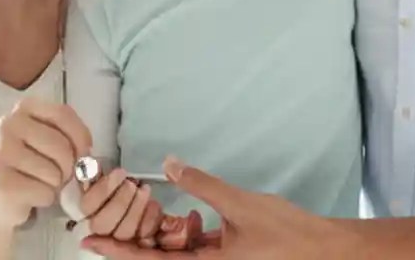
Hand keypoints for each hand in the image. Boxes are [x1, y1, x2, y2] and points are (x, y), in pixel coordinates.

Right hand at [0, 98, 92, 228]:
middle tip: (60, 174)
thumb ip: (69, 136)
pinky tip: (30, 196)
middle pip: (60, 145)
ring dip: (56, 184)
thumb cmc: (31, 166)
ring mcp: (2, 153)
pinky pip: (44, 192)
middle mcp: (8, 125)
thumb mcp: (49, 140)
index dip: (81, 137)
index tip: (83, 153)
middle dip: (69, 166)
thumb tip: (86, 154)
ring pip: (54, 172)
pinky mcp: (2, 183)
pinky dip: (45, 199)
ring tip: (41, 183)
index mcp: (24, 108)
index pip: (63, 114)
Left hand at [81, 157, 358, 258]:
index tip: (90, 242)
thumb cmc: (286, 234)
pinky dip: (182, 233)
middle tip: (98, 226)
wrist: (324, 250)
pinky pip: (193, 249)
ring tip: (136, 215)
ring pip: (174, 252)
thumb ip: (202, 185)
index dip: (118, 251)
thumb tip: (169, 164)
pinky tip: (181, 216)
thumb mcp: (239, 204)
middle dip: (130, 240)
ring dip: (157, 235)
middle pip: (157, 258)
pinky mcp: (226, 257)